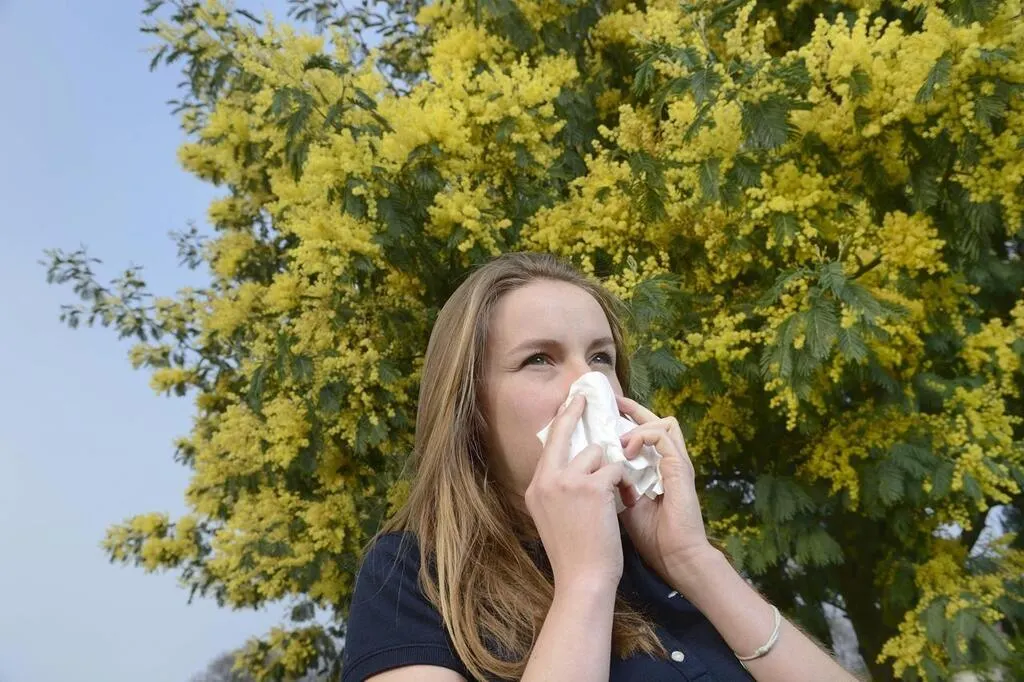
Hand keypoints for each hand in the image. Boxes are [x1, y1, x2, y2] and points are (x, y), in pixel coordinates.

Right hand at [525, 394, 627, 590]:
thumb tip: (568, 466)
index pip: (547, 445)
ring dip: (610, 468)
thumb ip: (556, 490)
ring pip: (595, 453)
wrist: (583, 579)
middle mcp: (546, 480)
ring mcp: (567, 481)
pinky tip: (623, 502)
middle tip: (584, 395)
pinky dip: (623, 483)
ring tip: (614, 494)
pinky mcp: (591, 487)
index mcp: (536, 488)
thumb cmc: (574, 554)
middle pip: (563, 434)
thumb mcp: (551, 518)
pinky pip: (614, 469)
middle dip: (575, 412)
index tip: (568, 405)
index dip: (560, 422)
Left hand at [615, 395, 715, 593]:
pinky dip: (644, 436)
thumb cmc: (649, 535)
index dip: (623, 420)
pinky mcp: (681, 468)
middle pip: (654, 420)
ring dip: (638, 424)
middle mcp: (666, 461)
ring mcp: (676, 463)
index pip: (640, 433)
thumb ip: (604, 483)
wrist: (674, 557)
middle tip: (610, 400)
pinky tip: (627, 450)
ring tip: (619, 438)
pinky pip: (664, 436)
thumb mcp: (617, 503)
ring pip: (663, 422)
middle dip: (632, 408)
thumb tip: (578, 470)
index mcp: (652, 468)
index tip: (598, 412)